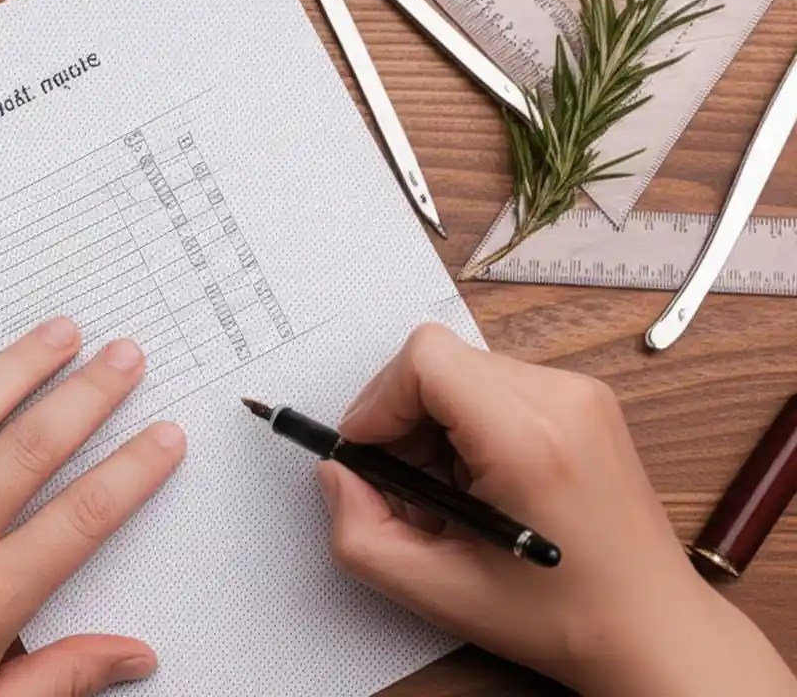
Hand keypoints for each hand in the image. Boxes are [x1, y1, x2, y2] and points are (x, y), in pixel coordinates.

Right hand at [322, 324, 795, 695]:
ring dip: (433, 423)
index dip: (378, 401)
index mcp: (528, 439)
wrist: (650, 627)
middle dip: (402, 419)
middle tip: (406, 485)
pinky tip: (478, 481)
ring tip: (447, 491)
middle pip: (439, 362)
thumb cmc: (563, 615)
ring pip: (463, 371)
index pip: (426, 359)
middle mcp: (561, 400)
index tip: (366, 451)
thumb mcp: (436, 590)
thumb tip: (336, 473)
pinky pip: (496, 384)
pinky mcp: (583, 401)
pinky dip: (466, 424)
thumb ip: (360, 533)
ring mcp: (579, 394)